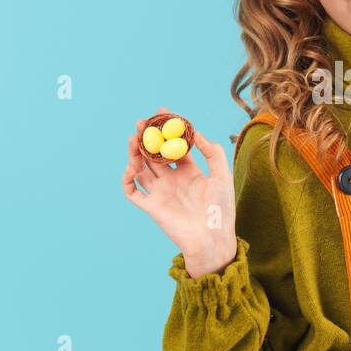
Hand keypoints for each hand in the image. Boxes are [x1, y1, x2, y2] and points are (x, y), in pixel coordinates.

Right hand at [122, 107, 237, 276]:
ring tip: (134, 137)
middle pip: (154, 154)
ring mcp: (160, 192)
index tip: (162, 112)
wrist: (213, 237)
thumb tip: (196, 133)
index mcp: (189, 172)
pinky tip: (132, 166)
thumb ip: (212, 152)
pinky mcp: (151, 206)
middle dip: (147, 137)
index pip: (174, 146)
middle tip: (142, 121)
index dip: (167, 130)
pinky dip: (127, 178)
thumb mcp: (222, 175)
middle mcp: (172, 180)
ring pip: (141, 168)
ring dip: (134, 153)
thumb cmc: (221, 209)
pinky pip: (132, 191)